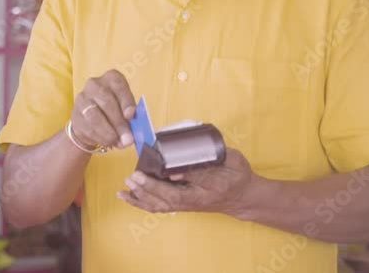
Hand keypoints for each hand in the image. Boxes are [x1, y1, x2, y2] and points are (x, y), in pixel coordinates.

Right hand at [70, 69, 136, 150]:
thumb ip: (131, 118)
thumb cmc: (115, 111)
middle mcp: (94, 84)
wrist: (92, 120)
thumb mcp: (126, 109)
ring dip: (108, 133)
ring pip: (94, 116)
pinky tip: (108, 142)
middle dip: (118, 122)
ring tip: (118, 143)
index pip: (119, 86)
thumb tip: (131, 134)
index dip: (125, 101)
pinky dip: (100, 138)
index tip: (130, 116)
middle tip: (128, 139)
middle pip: (106, 101)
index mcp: (111, 78)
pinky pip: (87, 127)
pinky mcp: (74, 114)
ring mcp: (82, 98)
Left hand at [117, 148, 259, 216]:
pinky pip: (157, 206)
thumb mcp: (232, 162)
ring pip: (160, 204)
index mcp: (208, 189)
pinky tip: (125, 195)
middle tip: (134, 176)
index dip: (168, 181)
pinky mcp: (179, 204)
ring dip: (141, 196)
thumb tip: (183, 164)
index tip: (157, 172)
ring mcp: (185, 204)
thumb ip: (212, 160)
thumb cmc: (237, 175)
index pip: (186, 185)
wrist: (243, 197)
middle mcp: (193, 200)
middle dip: (149, 188)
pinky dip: (139, 202)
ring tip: (127, 184)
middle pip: (169, 198)